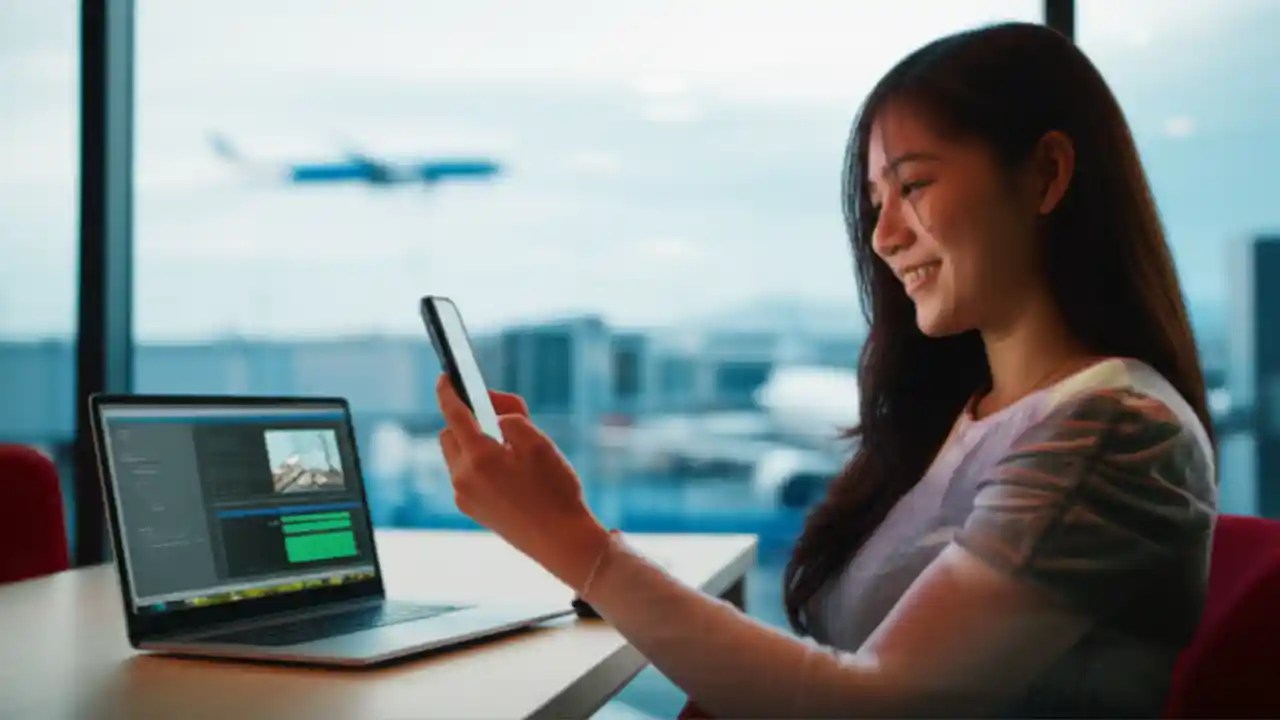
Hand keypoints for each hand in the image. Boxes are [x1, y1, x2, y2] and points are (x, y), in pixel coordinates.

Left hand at [435, 374, 609, 590]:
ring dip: (473, 443)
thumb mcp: (539, 443)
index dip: (448, 392)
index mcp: (478, 457)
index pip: (454, 414)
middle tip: (499, 415)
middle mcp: (463, 478)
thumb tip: (496, 417)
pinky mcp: (474, 511)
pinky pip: (467, 477)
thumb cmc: (555, 491)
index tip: (445, 377)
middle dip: (467, 420)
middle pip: (450, 435)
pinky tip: (508, 470)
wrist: (562, 542)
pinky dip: (479, 464)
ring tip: (509, 447)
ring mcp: (466, 497)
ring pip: (457, 457)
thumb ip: (512, 419)